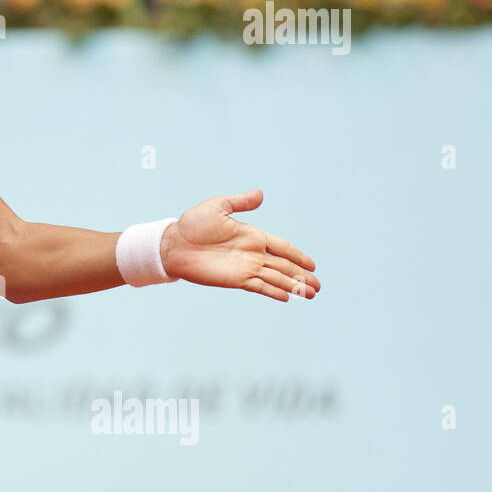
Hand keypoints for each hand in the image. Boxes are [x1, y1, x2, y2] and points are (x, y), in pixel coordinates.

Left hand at [160, 190, 320, 302]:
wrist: (173, 244)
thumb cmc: (192, 224)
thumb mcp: (217, 207)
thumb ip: (240, 202)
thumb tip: (260, 194)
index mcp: (252, 236)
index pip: (282, 247)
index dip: (298, 255)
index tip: (313, 265)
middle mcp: (252, 254)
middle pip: (284, 266)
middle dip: (301, 276)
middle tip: (318, 286)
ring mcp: (245, 268)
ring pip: (275, 278)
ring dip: (293, 286)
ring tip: (311, 294)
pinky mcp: (234, 280)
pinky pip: (258, 286)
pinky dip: (272, 292)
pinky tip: (287, 298)